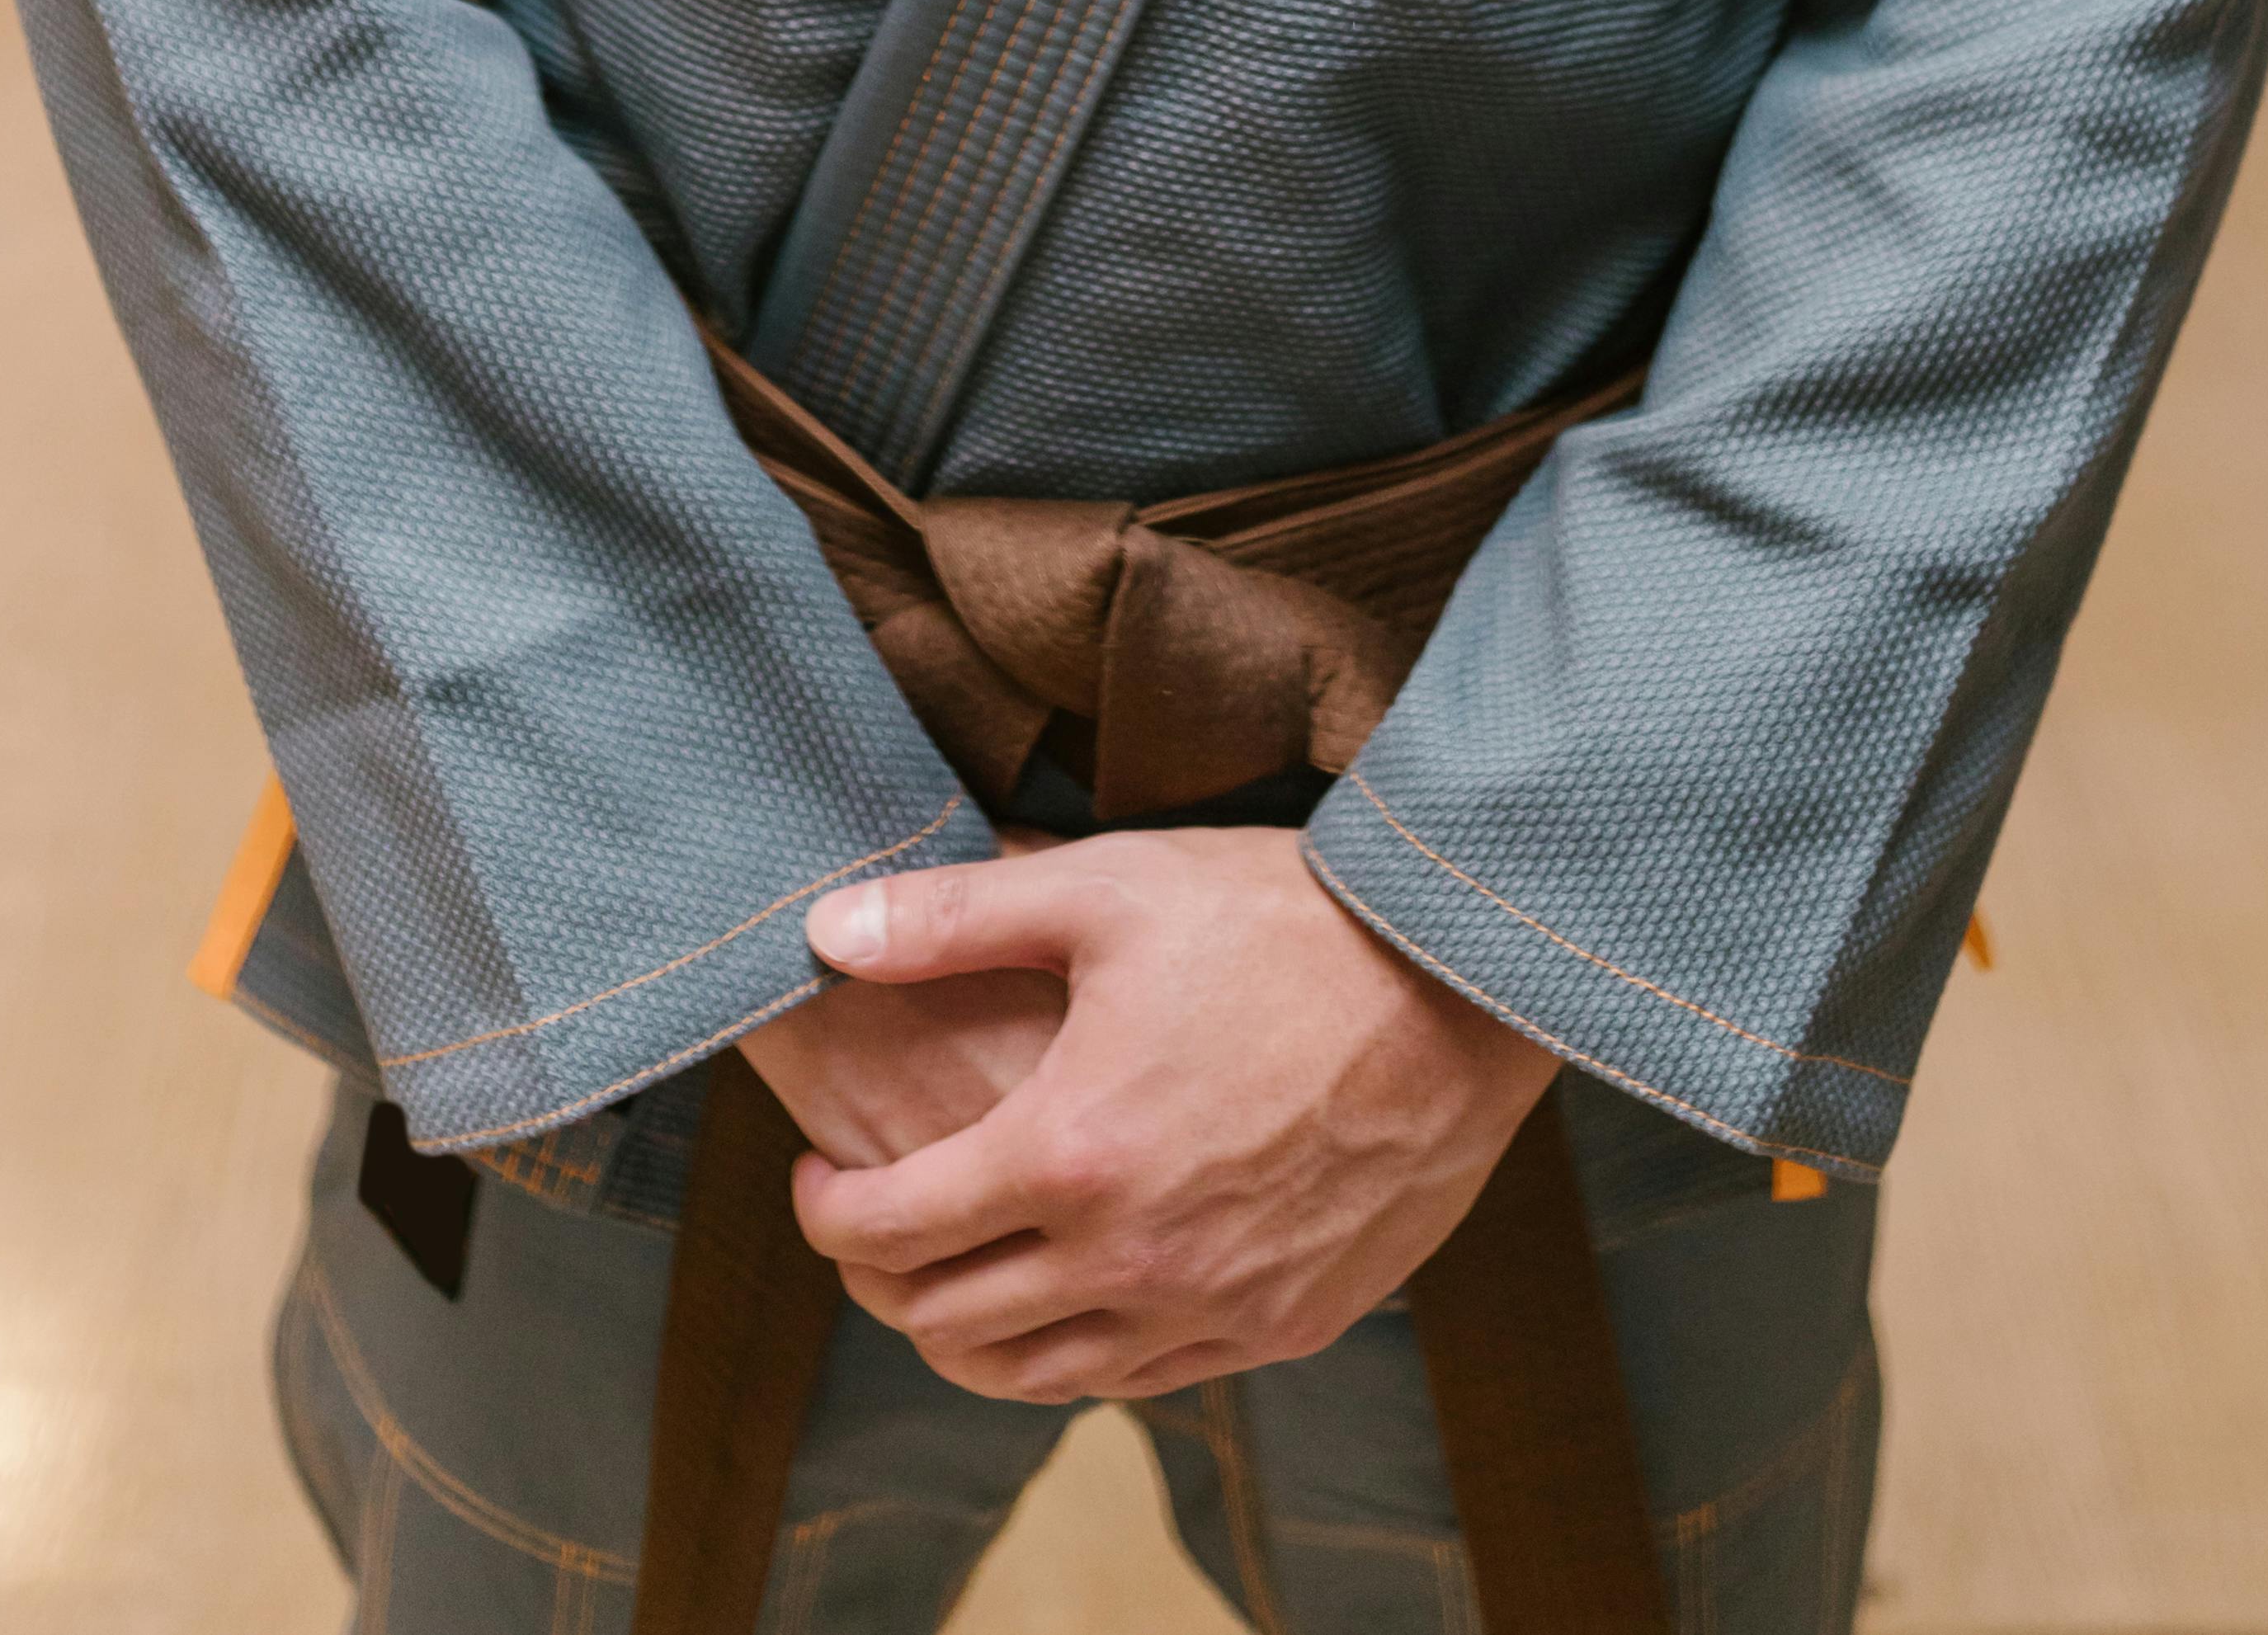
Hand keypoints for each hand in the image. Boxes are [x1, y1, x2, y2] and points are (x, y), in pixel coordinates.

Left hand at [786, 828, 1557, 1400]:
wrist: (1453, 984)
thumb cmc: (1277, 920)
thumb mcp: (1103, 887)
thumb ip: (951, 918)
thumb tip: (824, 928)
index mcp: (1068, 1153)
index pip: (890, 1230)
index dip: (823, 1212)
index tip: (814, 1174)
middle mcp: (1130, 1257)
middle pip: (946, 1324)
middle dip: (879, 1281)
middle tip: (869, 1220)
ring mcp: (1210, 1308)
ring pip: (1036, 1377)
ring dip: (966, 1336)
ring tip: (954, 1267)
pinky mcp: (1281, 1327)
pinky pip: (1140, 1379)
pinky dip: (1075, 1351)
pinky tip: (1073, 1287)